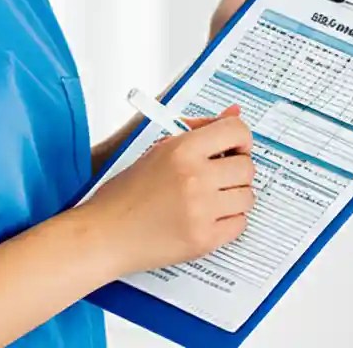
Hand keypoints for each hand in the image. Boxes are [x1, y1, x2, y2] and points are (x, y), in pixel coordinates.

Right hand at [80, 106, 254, 275]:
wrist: (104, 235)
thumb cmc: (125, 194)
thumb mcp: (158, 151)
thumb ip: (199, 130)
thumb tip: (234, 113)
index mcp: (181, 150)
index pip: (236, 131)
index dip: (240, 139)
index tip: (234, 148)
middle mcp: (194, 177)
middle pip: (247, 167)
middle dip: (235, 171)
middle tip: (216, 177)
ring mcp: (201, 210)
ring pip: (247, 197)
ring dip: (233, 198)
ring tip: (207, 200)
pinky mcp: (205, 239)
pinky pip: (240, 224)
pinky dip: (228, 221)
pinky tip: (205, 218)